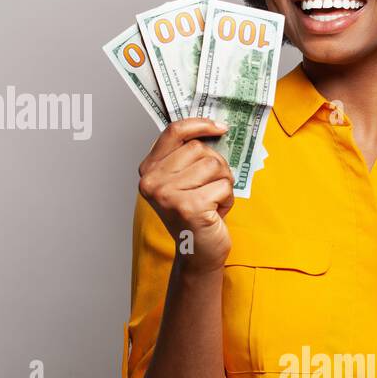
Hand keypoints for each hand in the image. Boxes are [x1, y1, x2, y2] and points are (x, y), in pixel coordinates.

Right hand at [138, 117, 234, 272]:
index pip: (174, 132)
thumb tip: (216, 128)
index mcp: (149, 170)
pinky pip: (222, 186)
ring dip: (224, 183)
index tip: (220, 127)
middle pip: (200, 149)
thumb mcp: (185, 181)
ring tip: (214, 201)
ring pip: (214, 165)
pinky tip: (217, 213)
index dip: (199, 124)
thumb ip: (190, 157)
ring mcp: (167, 194)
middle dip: (217, 166)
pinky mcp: (188, 207)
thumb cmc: (196, 214)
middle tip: (212, 188)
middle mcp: (152, 181)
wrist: (198, 253)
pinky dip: (227, 199)